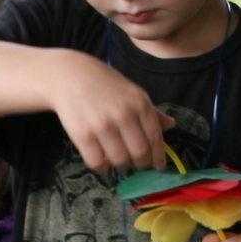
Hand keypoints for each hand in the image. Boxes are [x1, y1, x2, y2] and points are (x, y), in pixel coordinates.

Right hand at [50, 59, 171, 175]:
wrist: (69, 75)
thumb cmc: (104, 84)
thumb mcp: (132, 92)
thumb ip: (150, 111)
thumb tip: (171, 125)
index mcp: (140, 103)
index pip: (155, 138)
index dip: (158, 157)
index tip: (158, 166)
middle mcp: (124, 114)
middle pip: (140, 153)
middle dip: (141, 164)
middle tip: (137, 163)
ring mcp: (102, 125)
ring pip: (120, 161)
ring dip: (121, 165)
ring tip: (117, 158)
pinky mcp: (82, 134)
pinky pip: (98, 163)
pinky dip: (102, 167)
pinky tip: (102, 159)